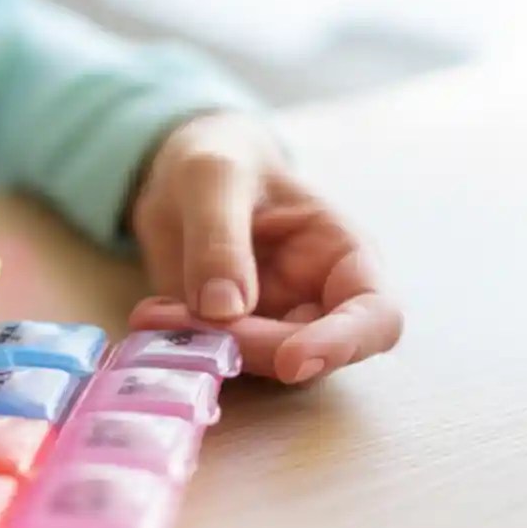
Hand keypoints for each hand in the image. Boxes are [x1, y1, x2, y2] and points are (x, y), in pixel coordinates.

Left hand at [128, 112, 402, 383]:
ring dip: (206, 350)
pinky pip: (216, 361)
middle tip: (181, 320)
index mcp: (343, 254)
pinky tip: (150, 316)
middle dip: (250, 348)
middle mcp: (320, 301)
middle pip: (311, 357)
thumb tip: (225, 308)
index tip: (293, 360)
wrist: (181, 177)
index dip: (344, 344)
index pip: (375, 317)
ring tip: (152, 312)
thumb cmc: (221, 160)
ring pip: (258, 368)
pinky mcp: (233, 340)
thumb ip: (220, 236)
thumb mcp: (212, 176)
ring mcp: (276, 327)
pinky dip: (183, 348)